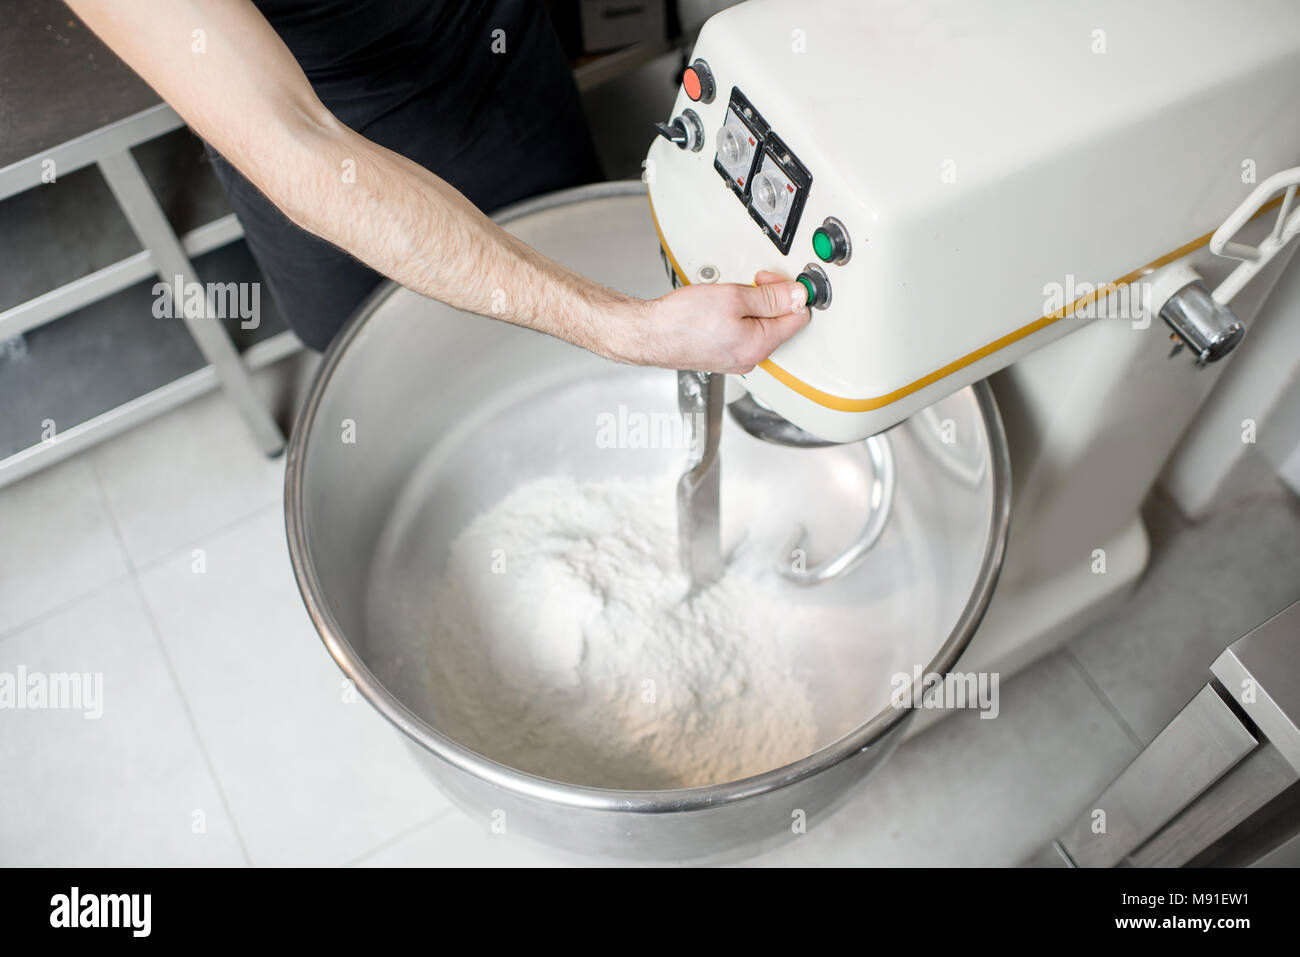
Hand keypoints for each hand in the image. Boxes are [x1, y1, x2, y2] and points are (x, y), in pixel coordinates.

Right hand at [610, 270, 810, 372]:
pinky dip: (738, 318)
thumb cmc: (682, 320)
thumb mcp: (734, 297)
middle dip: (772, 298)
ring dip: (753, 307)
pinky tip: (722, 310)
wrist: (649, 334)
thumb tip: (799, 295)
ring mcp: (736, 358)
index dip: (790, 292)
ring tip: (731, 296)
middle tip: (751, 284)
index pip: (798, 318)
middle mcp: (751, 358)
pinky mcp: (722, 355)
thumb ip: (771, 297)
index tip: (777, 280)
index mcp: (759, 346)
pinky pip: (743, 333)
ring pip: (760, 327)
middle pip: (780, 323)